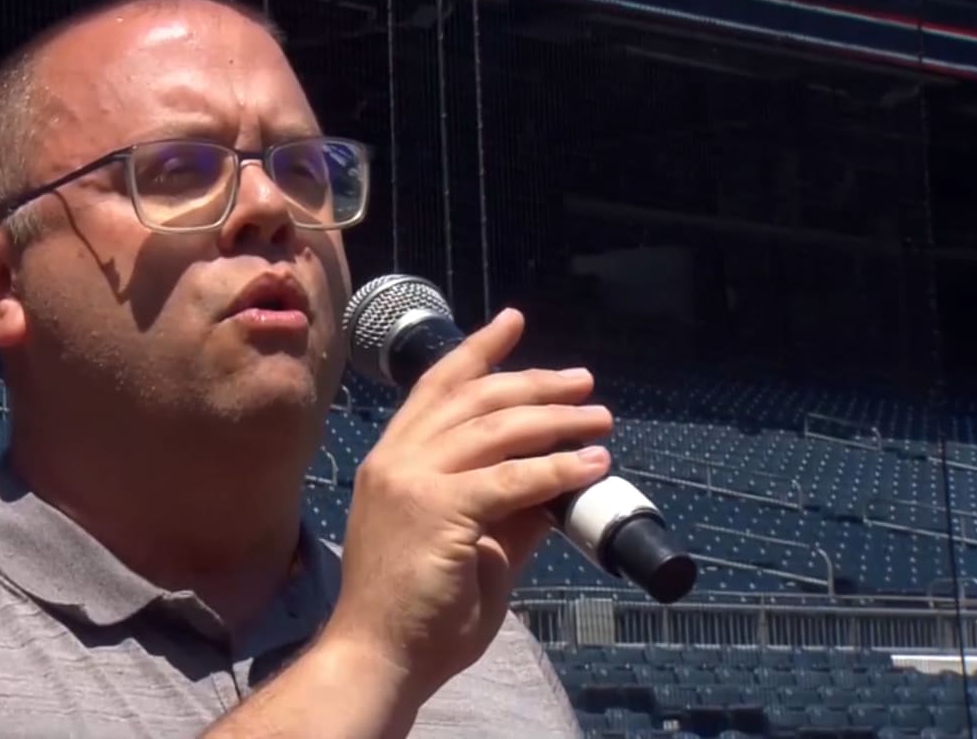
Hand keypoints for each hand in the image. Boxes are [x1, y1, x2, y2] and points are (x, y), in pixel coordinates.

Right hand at [319, 308, 611, 703]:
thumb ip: (507, 509)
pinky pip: (511, 479)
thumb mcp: (471, 545)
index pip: (438, 388)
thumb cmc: (416, 613)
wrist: (376, 656)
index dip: (478, 350)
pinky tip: (591, 466)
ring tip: (600, 419)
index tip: (514, 321)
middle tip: (584, 382)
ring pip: (496, 428)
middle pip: (474, 397)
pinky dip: (558, 469)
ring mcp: (411, 481)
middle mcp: (395, 459)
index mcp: (393, 460)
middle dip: (535, 382)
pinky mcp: (435, 509)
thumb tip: (554, 482)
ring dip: (556, 419)